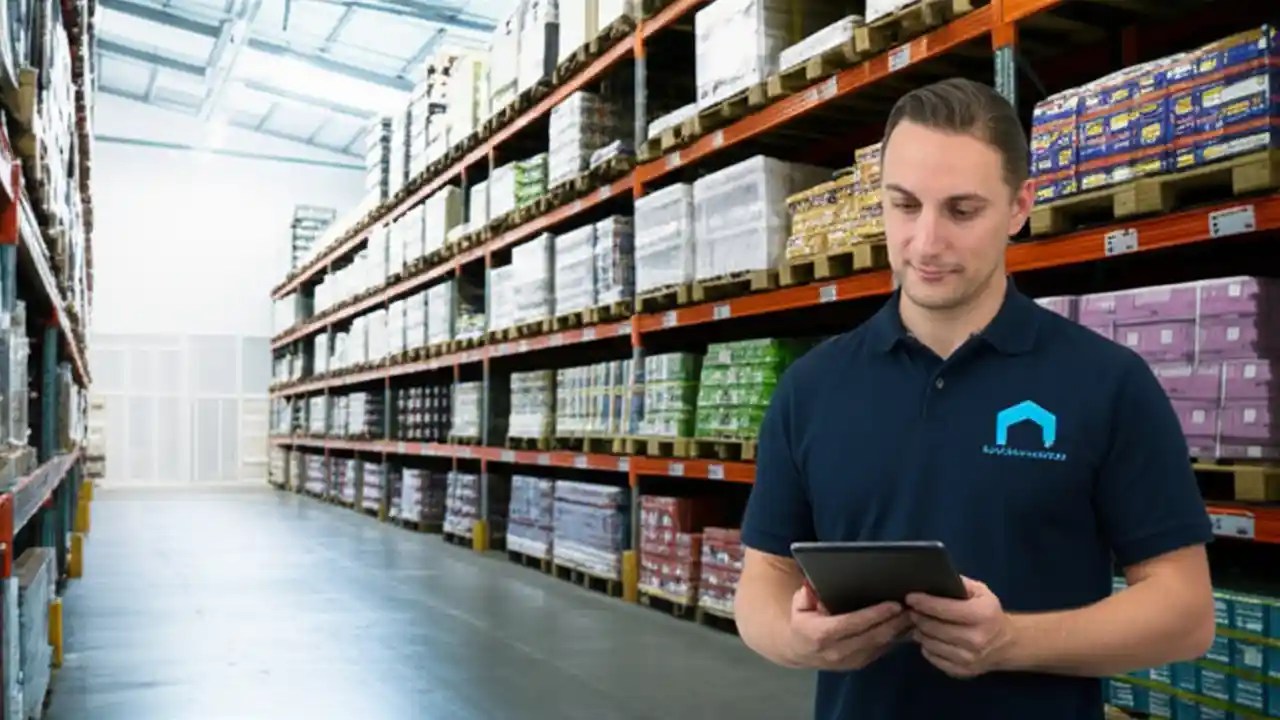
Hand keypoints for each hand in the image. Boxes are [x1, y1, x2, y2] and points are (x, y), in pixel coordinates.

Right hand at [787, 582, 913, 670]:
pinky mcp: (859, 664)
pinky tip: (904, 625)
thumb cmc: (802, 622)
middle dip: (895, 622)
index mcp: (820, 634)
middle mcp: (836, 651)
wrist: (800, 651)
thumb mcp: (798, 604)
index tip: (893, 604)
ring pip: (880, 645)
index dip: (874, 615)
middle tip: (912, 606)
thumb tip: (816, 585)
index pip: (852, 624)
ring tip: (913, 614)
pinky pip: (881, 650)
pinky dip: (894, 638)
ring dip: (898, 630)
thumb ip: (807, 594)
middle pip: (872, 636)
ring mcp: (849, 661)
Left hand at [906, 577, 1014, 678]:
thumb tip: (932, 579)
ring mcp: (969, 658)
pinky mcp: (961, 671)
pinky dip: (926, 647)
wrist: (1005, 644)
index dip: (923, 602)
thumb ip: (958, 584)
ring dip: (920, 632)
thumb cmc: (988, 612)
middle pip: (933, 627)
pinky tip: (928, 638)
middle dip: (918, 617)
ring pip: (929, 644)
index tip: (910, 597)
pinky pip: (932, 658)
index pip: (944, 609)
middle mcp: (976, 639)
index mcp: (981, 615)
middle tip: (911, 610)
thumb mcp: (980, 592)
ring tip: (918, 623)